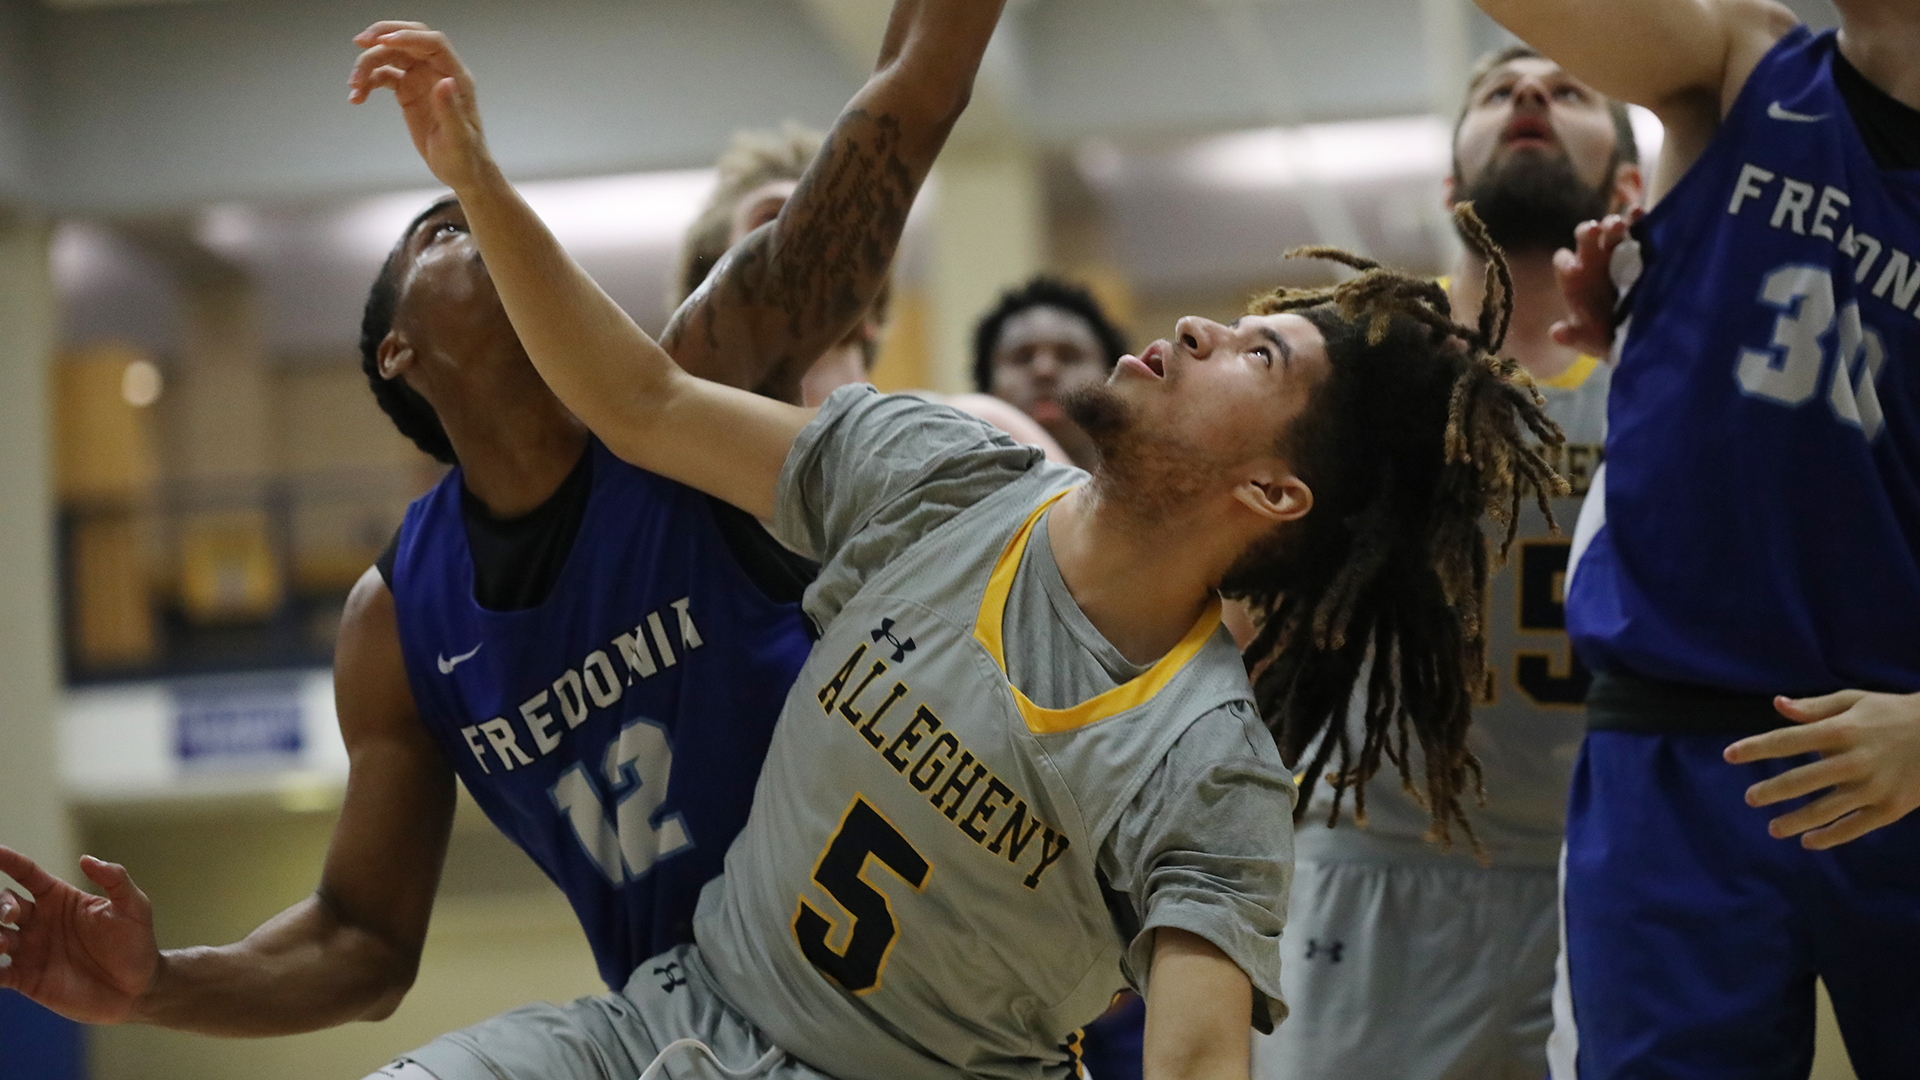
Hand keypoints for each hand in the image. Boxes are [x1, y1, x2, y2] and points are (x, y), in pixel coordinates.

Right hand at [0, 846, 158, 1023]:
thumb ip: (115, 879)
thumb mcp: (133, 907)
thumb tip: (87, 859)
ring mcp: (30, 950)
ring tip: (3, 942)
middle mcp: (39, 921)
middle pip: (4, 904)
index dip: (9, 861)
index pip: (27, 874)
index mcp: (59, 899)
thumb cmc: (136, 943)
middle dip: (0, 905)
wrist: (137, 988)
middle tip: (12, 914)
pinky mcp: (27, 979)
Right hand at [349, 22, 491, 191]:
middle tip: (360, 41)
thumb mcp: (459, 138)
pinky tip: (357, 97)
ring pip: (392, 57)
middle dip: (383, 36)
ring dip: (368, 65)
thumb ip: (450, 110)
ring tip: (354, 86)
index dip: (408, 37)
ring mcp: (421, 80)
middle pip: (410, 40)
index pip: (433, 44)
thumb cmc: (466, 157)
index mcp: (456, 77)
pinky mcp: (408, 91)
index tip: (383, 41)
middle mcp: (438, 72)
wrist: (462, 172)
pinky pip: (384, 76)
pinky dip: (368, 82)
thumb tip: (444, 82)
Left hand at [1550, 209, 1641, 356]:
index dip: (1567, 264)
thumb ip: (1574, 336)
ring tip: (1619, 224)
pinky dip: (1638, 218)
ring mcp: (1617, 251)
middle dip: (1588, 235)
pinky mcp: (1641, 248)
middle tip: (1594, 231)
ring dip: (1613, 224)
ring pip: (1611, 230)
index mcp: (1577, 280)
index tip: (1574, 268)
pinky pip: (1638, 229)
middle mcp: (1594, 260)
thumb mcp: (1591, 341)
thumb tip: (1556, 333)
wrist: (1637, 334)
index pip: (1565, 264)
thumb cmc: (1606, 336)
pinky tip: (1640, 212)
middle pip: (1586, 240)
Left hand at [1724, 690, 1919, 848]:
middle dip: (1772, 790)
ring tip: (1773, 829)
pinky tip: (1808, 841)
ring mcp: (1873, 787)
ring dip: (1796, 821)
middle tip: (1750, 798)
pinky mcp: (1891, 808)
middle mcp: (1855, 760)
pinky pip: (1854, 827)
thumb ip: (1814, 708)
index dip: (1756, 748)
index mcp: (1842, 730)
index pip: (1788, 740)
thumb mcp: (1855, 701)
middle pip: (1802, 779)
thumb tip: (1777, 705)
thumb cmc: (1892, 714)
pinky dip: (1830, 837)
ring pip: (1826, 810)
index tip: (1729, 755)